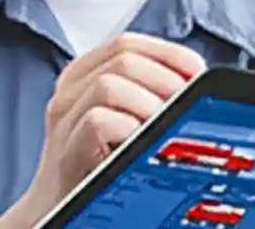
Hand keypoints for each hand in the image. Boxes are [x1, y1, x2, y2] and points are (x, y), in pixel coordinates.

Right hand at [0, 33, 206, 226]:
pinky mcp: (65, 152)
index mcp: (83, 75)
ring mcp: (64, 121)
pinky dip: (128, 127)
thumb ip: (146, 92)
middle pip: (123, 59)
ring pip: (109, 85)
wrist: (57, 210)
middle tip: (185, 103)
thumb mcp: (122, 117)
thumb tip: (195, 80)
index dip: (167, 52)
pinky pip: (97, 122)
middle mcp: (69, 91)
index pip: (127, 43)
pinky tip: (141, 141)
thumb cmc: (99, 161)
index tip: (197, 70)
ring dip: (148, 103)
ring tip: (164, 124)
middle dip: (165, 78)